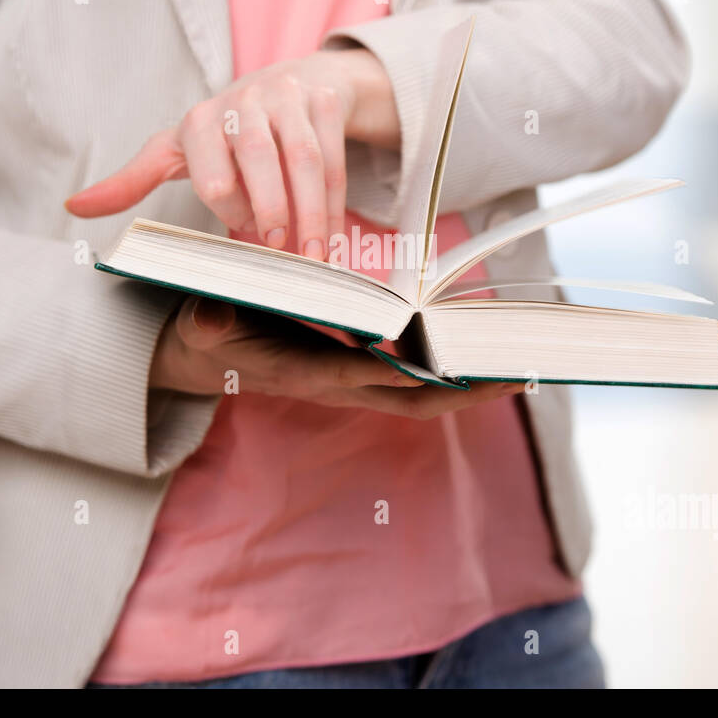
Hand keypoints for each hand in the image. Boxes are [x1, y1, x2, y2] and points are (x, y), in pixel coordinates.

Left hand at [66, 48, 399, 260]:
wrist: (296, 81)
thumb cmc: (228, 131)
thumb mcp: (177, 150)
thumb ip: (132, 181)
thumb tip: (74, 208)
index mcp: (198, 120)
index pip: (207, 161)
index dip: (227, 202)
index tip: (245, 240)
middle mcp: (241, 101)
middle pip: (256, 154)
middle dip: (269, 205)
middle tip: (279, 252)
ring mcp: (287, 97)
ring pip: (302, 157)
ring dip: (311, 212)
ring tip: (314, 258)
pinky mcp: (324, 102)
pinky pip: (335, 156)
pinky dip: (336, 202)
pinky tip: (334, 238)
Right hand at [152, 297, 522, 419]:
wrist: (209, 358)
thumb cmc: (210, 334)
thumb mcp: (200, 323)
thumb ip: (206, 321)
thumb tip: (208, 317)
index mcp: (304, 373)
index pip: (364, 377)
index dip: (404, 374)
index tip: (445, 365)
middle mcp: (338, 386)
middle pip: (414, 400)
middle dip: (465, 391)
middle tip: (516, 373)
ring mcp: (353, 383)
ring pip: (422, 395)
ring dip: (469, 384)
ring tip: (515, 365)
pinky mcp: (360, 373)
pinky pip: (415, 380)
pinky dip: (450, 370)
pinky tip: (480, 350)